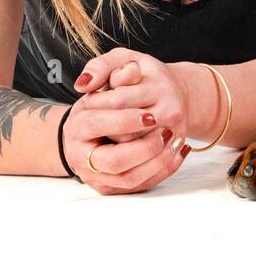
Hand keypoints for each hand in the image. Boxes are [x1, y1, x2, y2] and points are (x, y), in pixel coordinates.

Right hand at [61, 49, 191, 194]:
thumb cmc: (102, 99)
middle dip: (144, 148)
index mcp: (77, 126)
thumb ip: (110, 68)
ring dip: (157, 162)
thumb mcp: (103, 76)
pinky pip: (139, 187)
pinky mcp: (112, 188)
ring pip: (129, 179)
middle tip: (166, 132)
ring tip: (175, 141)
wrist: (92, 130)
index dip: (124, 121)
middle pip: (114, 161)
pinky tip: (178, 152)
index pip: (97, 124)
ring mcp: (96, 176)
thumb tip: (131, 70)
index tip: (150, 115)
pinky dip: (162, 171)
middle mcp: (81, 155)